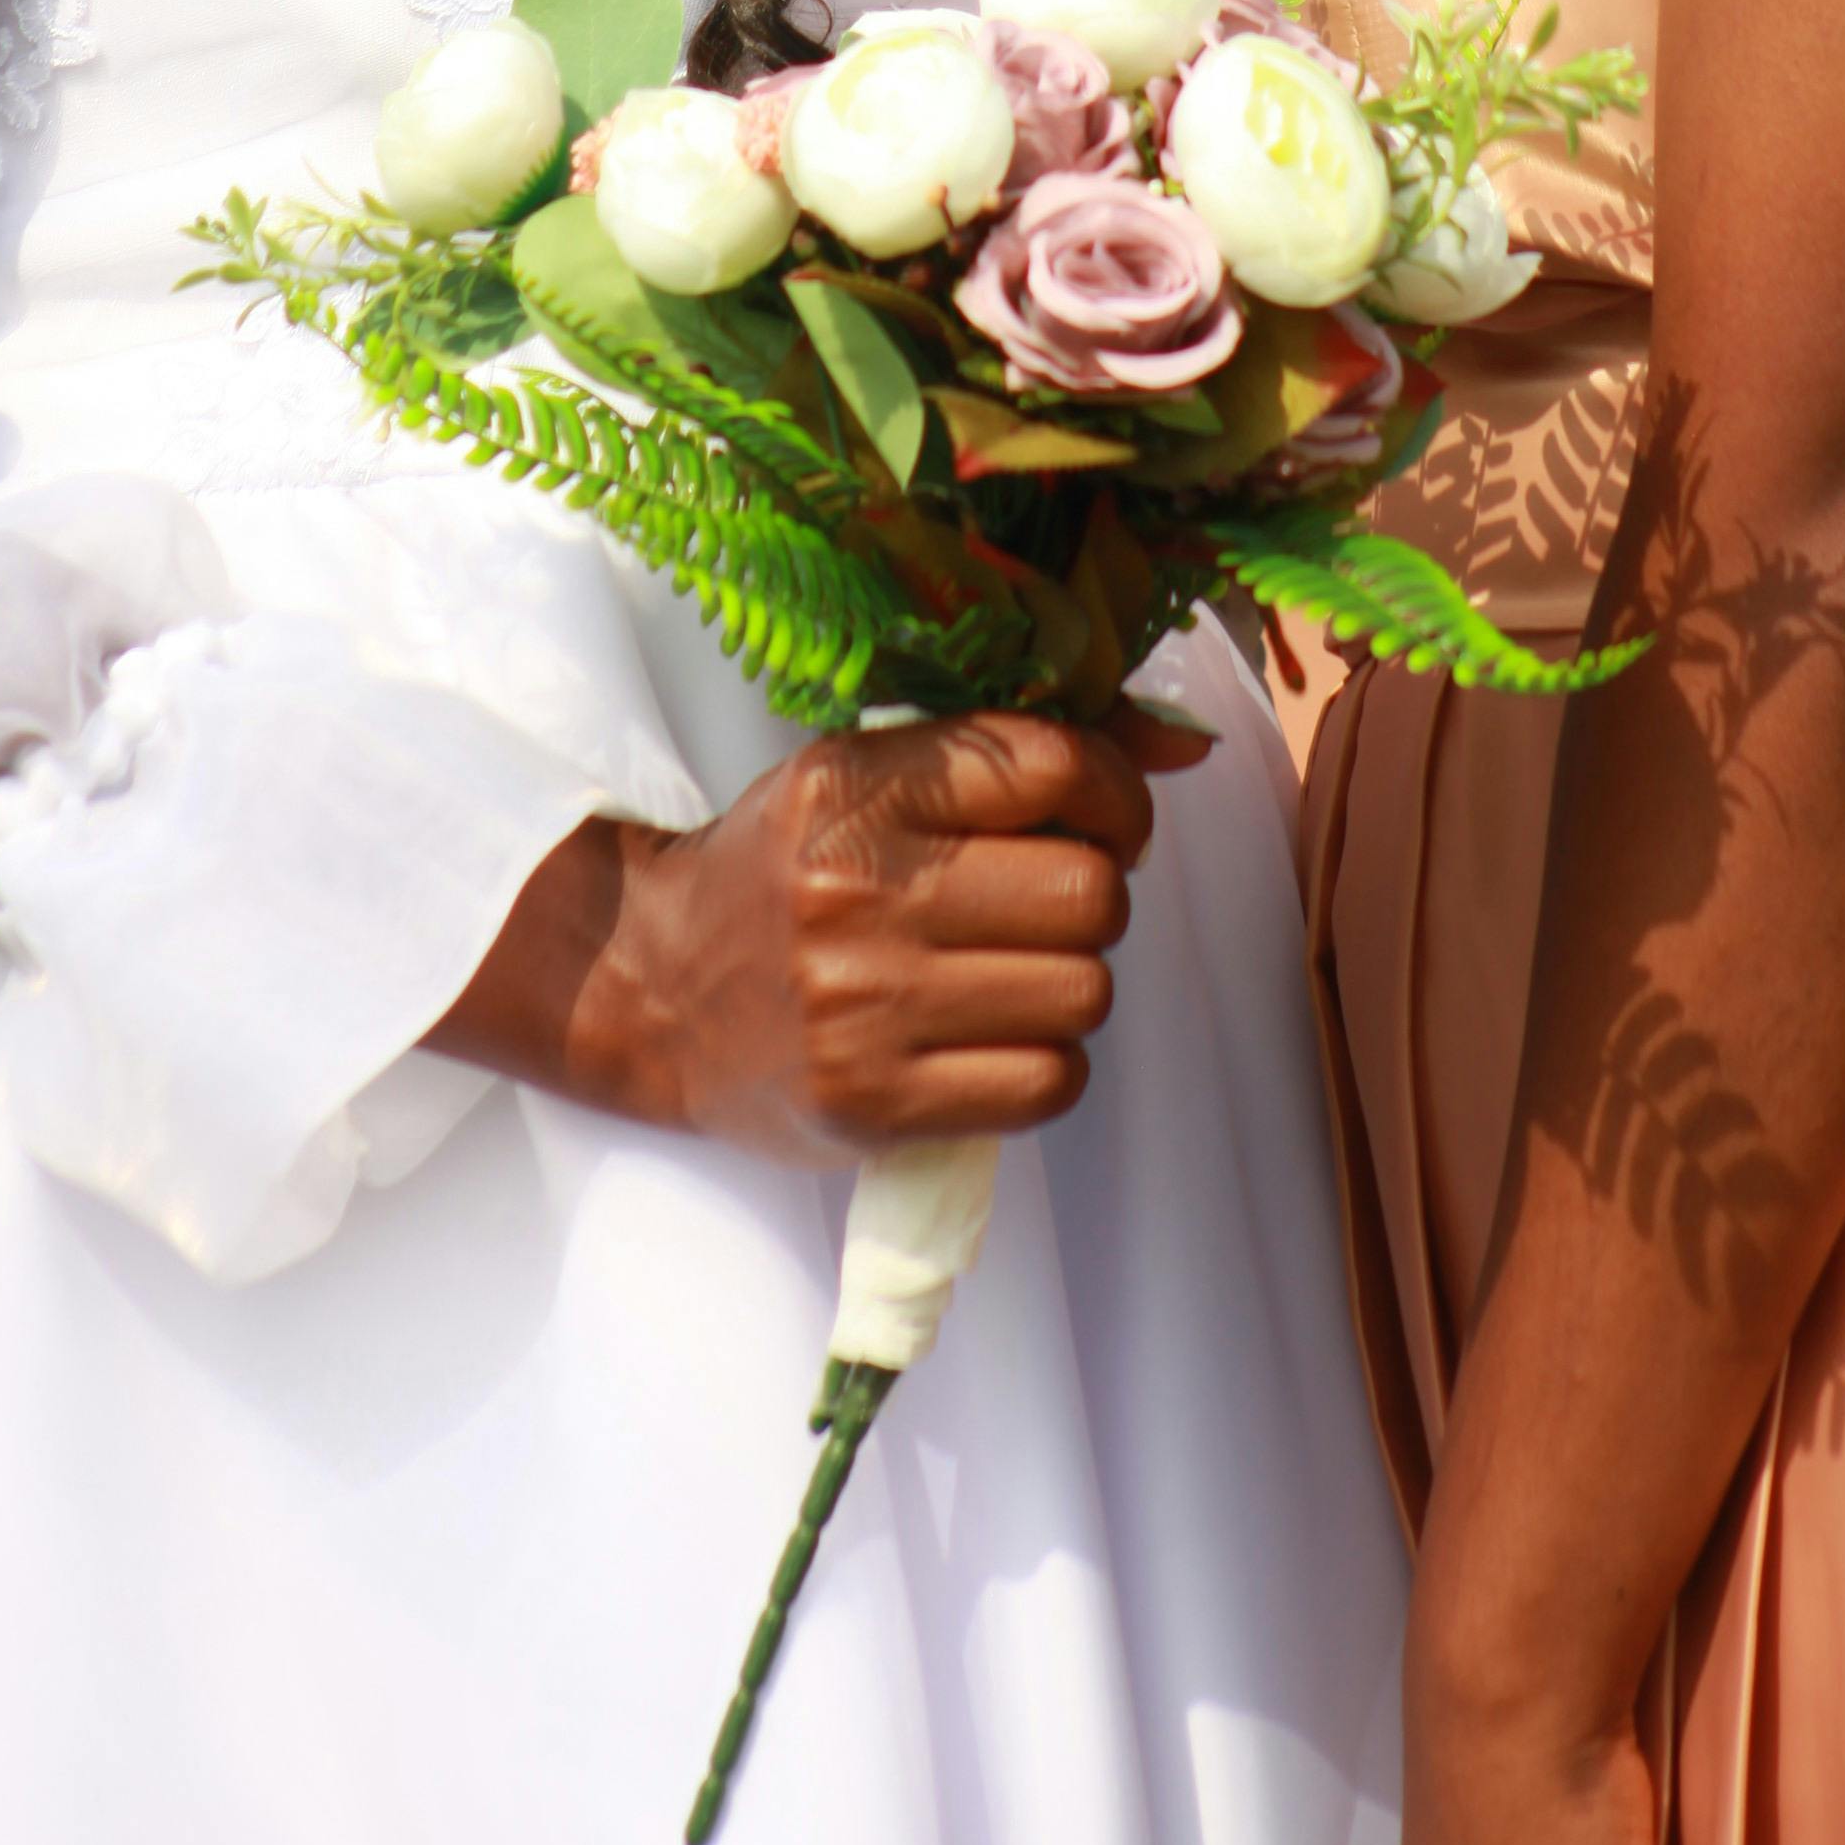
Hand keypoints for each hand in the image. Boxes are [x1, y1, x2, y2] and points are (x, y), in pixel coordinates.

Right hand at [431, 706, 1208, 1163]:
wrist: (654, 990)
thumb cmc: (784, 871)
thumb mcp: (871, 777)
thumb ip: (1021, 754)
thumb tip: (1190, 741)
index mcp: (861, 788)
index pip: (1053, 767)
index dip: (1117, 795)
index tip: (1108, 822)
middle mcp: (860, 890)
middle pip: (1089, 892)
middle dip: (1095, 898)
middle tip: (1049, 907)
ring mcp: (865, 1005)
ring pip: (1083, 992)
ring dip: (1071, 985)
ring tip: (1011, 976)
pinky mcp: (875, 1103)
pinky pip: (1048, 1082)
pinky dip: (1046, 1065)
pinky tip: (994, 1042)